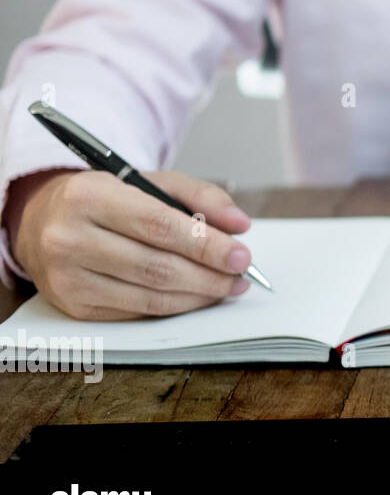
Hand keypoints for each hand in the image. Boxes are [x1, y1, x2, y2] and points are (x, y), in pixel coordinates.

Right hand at [6, 169, 254, 319]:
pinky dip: (175, 307)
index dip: (206, 245)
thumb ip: (200, 196)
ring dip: (198, 296)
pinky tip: (195, 296)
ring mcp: (67, 276)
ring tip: (226, 287)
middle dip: (209, 275)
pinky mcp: (72, 305)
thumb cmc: (106, 199)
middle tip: (240, 275)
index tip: (241, 255)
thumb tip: (239, 225)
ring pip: (150, 296)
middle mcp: (69, 238)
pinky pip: (136, 312)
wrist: (43, 221)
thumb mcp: (149, 182)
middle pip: (157, 267)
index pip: (159, 226)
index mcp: (88, 196)